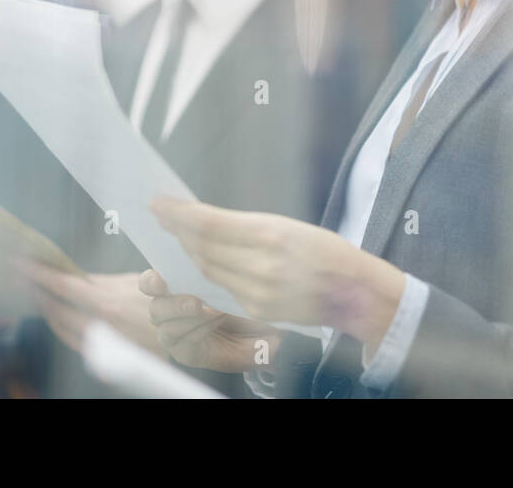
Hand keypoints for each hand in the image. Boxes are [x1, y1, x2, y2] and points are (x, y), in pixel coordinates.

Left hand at [17, 262, 161, 356]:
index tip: (21, 264)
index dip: (38, 274)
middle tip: (24, 280)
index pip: (61, 286)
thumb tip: (77, 277)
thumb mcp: (137, 280)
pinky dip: (62, 328)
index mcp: (107, 302)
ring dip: (48, 311)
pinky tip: (58, 319)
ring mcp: (103, 342)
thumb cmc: (166, 299)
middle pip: (55, 309)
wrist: (188, 329)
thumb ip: (103, 282)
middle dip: (37, 294)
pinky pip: (74, 341)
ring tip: (38, 297)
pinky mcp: (108, 354)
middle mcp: (100, 325)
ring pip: (62, 328)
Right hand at [138, 269, 278, 372]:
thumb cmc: (246, 300)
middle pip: (155, 308)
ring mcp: (176, 334)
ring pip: (165, 328)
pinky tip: (214, 327)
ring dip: (190, 320)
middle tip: (196, 303)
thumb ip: (211, 273)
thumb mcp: (231, 282)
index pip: (150, 283)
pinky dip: (197, 334)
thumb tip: (202, 261)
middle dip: (174, 304)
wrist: (265, 331)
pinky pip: (181, 345)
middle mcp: (170, 311)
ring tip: (215, 314)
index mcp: (175, 288)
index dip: (151, 281)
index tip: (161, 281)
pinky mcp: (185, 353)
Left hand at [150, 196, 405, 354]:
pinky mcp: (257, 309)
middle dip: (179, 232)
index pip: (209, 224)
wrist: (353, 290)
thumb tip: (205, 221)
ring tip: (178, 235)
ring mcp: (257, 291)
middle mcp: (261, 265)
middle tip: (164, 217)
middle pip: (203, 248)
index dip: (179, 214)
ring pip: (208, 269)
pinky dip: (208, 271)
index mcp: (270, 235)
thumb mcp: (288, 226)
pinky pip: (222, 287)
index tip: (159, 204)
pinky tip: (201, 259)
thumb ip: (246, 226)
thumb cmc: (323, 250)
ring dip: (189, 252)